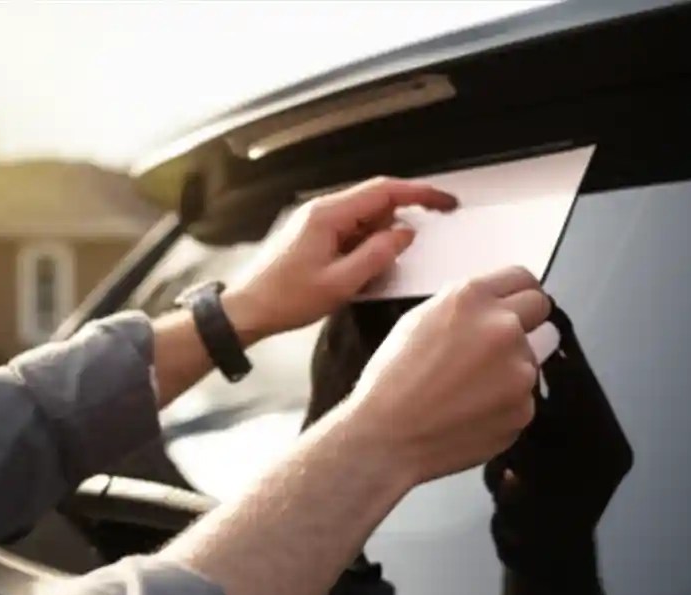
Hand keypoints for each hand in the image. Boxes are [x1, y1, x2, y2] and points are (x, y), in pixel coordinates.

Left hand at [224, 176, 456, 340]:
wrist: (246, 309)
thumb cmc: (285, 298)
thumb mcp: (341, 283)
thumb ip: (378, 255)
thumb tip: (404, 234)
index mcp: (328, 215)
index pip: (384, 190)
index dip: (419, 193)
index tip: (443, 201)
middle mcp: (322, 209)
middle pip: (376, 202)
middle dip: (397, 224)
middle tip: (407, 252)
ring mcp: (317, 220)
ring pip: (364, 218)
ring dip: (377, 240)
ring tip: (365, 274)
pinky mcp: (314, 233)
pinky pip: (350, 230)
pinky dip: (363, 246)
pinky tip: (356, 271)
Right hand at [342, 266, 551, 483]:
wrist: (387, 438)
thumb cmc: (391, 380)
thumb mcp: (418, 320)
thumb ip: (463, 308)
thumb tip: (490, 308)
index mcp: (471, 298)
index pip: (523, 278)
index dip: (519, 292)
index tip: (518, 304)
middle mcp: (503, 327)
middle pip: (541, 309)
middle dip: (527, 320)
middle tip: (501, 343)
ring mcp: (520, 370)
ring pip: (532, 357)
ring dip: (513, 366)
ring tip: (474, 388)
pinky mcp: (524, 408)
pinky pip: (524, 397)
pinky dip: (505, 404)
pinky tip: (473, 413)